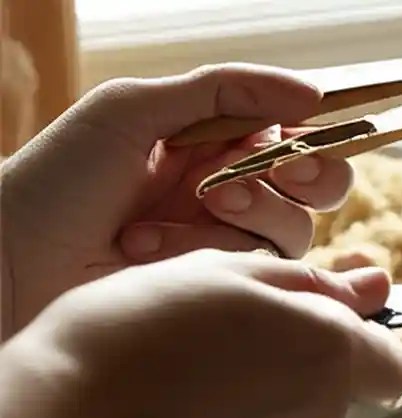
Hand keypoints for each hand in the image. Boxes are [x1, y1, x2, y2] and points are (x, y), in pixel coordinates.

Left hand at [0, 63, 354, 336]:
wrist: (9, 261)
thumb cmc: (56, 181)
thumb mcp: (134, 109)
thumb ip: (225, 90)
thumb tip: (315, 94)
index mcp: (214, 144)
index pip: (297, 137)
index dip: (310, 140)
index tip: (292, 142)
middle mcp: (230, 193)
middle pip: (319, 188)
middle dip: (304, 179)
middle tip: (264, 174)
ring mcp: (224, 246)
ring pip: (294, 231)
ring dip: (245, 214)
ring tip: (185, 210)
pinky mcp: (217, 292)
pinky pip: (256, 271)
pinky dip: (205, 251)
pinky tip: (147, 248)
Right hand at [0, 250, 401, 417]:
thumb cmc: (132, 338)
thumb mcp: (226, 274)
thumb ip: (314, 284)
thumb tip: (372, 287)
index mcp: (329, 358)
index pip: (395, 363)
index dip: (367, 343)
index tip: (327, 328)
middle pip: (337, 396)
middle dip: (299, 368)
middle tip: (229, 338)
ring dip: (255, 404)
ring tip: (186, 378)